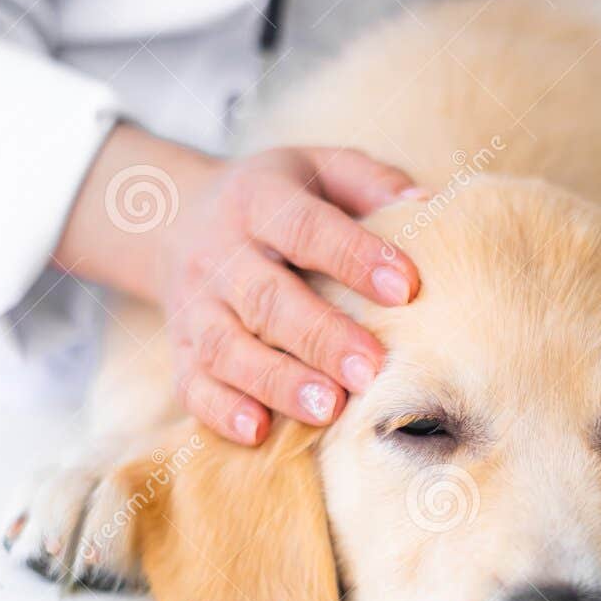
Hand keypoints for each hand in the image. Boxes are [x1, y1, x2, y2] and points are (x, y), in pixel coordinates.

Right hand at [56, 125, 420, 443]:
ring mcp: (195, 307)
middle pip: (266, 298)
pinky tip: (258, 430)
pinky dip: (220, 411)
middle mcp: (220, 254)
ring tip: (329, 409)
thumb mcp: (320, 170)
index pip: (306, 227)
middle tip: (371, 369)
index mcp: (259, 200)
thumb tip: (426, 204)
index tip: (407, 287)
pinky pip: (192, 385)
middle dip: (320, 336)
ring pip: (227, 348)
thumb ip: (370, 181)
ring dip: (277, 382)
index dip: (354, 256)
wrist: (174, 218)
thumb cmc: (279, 201)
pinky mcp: (181, 350)